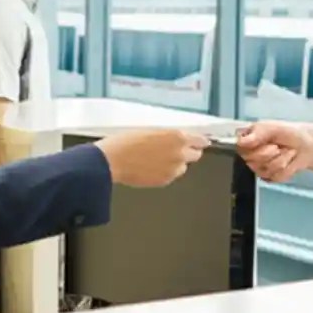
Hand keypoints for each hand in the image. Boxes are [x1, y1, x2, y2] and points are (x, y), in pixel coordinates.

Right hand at [95, 129, 209, 186]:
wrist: (112, 161)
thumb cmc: (126, 142)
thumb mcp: (151, 131)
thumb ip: (169, 136)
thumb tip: (178, 139)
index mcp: (177, 137)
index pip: (200, 140)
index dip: (199, 141)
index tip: (201, 142)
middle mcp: (179, 154)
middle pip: (196, 155)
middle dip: (188, 153)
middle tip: (175, 150)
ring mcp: (173, 169)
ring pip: (183, 167)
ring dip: (176, 164)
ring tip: (158, 159)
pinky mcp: (165, 181)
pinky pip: (171, 176)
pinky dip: (166, 172)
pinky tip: (151, 167)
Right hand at [236, 121, 312, 183]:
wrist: (305, 146)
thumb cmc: (289, 134)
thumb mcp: (274, 127)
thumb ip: (258, 133)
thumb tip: (242, 141)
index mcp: (247, 138)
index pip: (239, 146)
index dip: (253, 146)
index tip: (265, 141)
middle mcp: (249, 154)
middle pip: (251, 159)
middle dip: (269, 152)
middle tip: (278, 146)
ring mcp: (258, 167)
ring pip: (265, 169)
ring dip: (281, 159)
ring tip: (286, 151)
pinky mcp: (268, 177)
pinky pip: (275, 176)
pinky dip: (287, 168)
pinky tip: (288, 161)